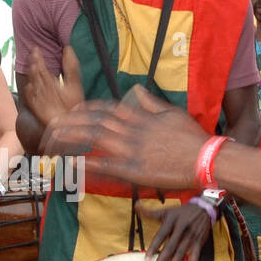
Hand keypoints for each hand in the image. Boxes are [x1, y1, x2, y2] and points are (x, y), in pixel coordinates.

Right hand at [21, 45, 82, 128]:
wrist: (72, 123)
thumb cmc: (74, 104)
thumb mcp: (74, 82)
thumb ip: (71, 65)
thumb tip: (68, 47)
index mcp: (50, 82)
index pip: (42, 68)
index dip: (39, 58)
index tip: (36, 48)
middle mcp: (43, 90)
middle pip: (37, 74)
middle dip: (35, 64)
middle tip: (34, 53)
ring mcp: (40, 99)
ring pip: (35, 85)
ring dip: (33, 76)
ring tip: (33, 66)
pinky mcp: (39, 110)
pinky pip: (33, 101)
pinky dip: (30, 94)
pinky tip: (29, 86)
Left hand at [42, 85, 206, 188]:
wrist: (207, 159)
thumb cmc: (192, 138)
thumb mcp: (171, 112)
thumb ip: (149, 102)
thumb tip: (134, 90)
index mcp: (140, 117)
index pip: (107, 109)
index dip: (86, 109)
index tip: (72, 110)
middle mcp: (132, 130)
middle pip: (94, 122)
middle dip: (71, 122)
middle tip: (52, 124)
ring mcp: (131, 149)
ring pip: (95, 139)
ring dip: (72, 139)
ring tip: (53, 140)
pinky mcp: (134, 170)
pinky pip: (105, 166)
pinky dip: (86, 164)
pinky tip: (70, 165)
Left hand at [144, 201, 211, 260]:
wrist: (203, 209)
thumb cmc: (180, 212)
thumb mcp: (166, 211)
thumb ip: (149, 212)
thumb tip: (136, 205)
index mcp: (172, 221)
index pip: (161, 236)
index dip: (154, 247)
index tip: (147, 259)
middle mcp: (181, 229)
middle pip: (170, 247)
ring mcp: (191, 236)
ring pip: (181, 253)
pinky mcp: (199, 241)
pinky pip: (196, 254)